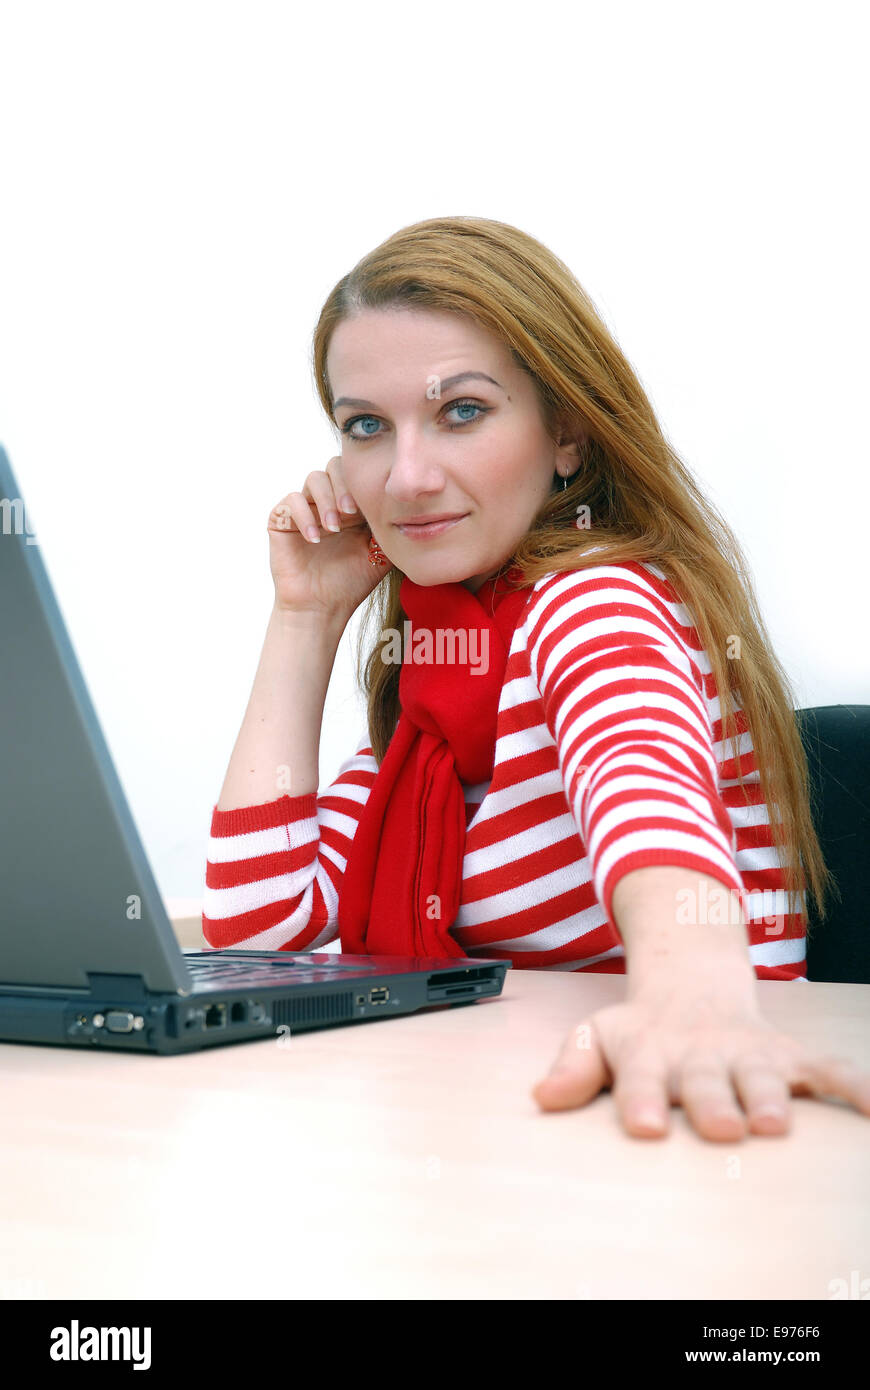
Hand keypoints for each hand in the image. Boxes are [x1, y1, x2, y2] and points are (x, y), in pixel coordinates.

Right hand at [267, 455, 392, 618]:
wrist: (321, 608)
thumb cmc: (350, 583)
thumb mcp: (380, 554)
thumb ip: (391, 529)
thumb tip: (407, 508)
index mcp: (351, 505)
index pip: (357, 475)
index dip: (363, 485)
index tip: (367, 512)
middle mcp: (327, 501)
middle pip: (335, 466)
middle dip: (345, 486)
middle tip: (351, 513)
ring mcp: (305, 509)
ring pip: (314, 478)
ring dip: (326, 499)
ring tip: (334, 528)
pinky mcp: (282, 520)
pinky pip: (291, 500)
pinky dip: (305, 516)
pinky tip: (316, 539)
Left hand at [531, 968, 869, 1141]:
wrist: (691, 989)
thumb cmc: (641, 1033)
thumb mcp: (597, 1038)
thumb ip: (573, 1067)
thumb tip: (542, 1097)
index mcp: (651, 1053)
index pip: (641, 1078)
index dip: (642, 1101)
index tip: (647, 1128)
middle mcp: (702, 1054)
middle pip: (708, 1081)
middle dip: (715, 1103)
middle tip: (721, 1127)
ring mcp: (748, 1054)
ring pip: (765, 1076)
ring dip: (772, 1096)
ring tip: (776, 1123)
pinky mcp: (789, 1057)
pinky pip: (829, 1071)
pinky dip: (855, 1087)